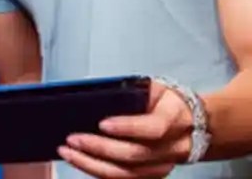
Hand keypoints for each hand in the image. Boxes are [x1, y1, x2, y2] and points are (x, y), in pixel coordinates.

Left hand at [59, 81, 192, 177]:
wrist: (190, 121)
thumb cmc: (163, 100)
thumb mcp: (152, 88)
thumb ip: (131, 92)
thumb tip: (94, 94)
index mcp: (174, 118)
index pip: (154, 127)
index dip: (128, 127)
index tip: (101, 124)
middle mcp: (173, 146)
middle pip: (135, 154)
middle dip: (99, 148)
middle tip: (72, 139)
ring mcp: (163, 164)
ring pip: (128, 173)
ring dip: (92, 165)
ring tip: (67, 152)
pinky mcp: (153, 174)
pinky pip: (124, 178)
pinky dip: (99, 172)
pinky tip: (79, 162)